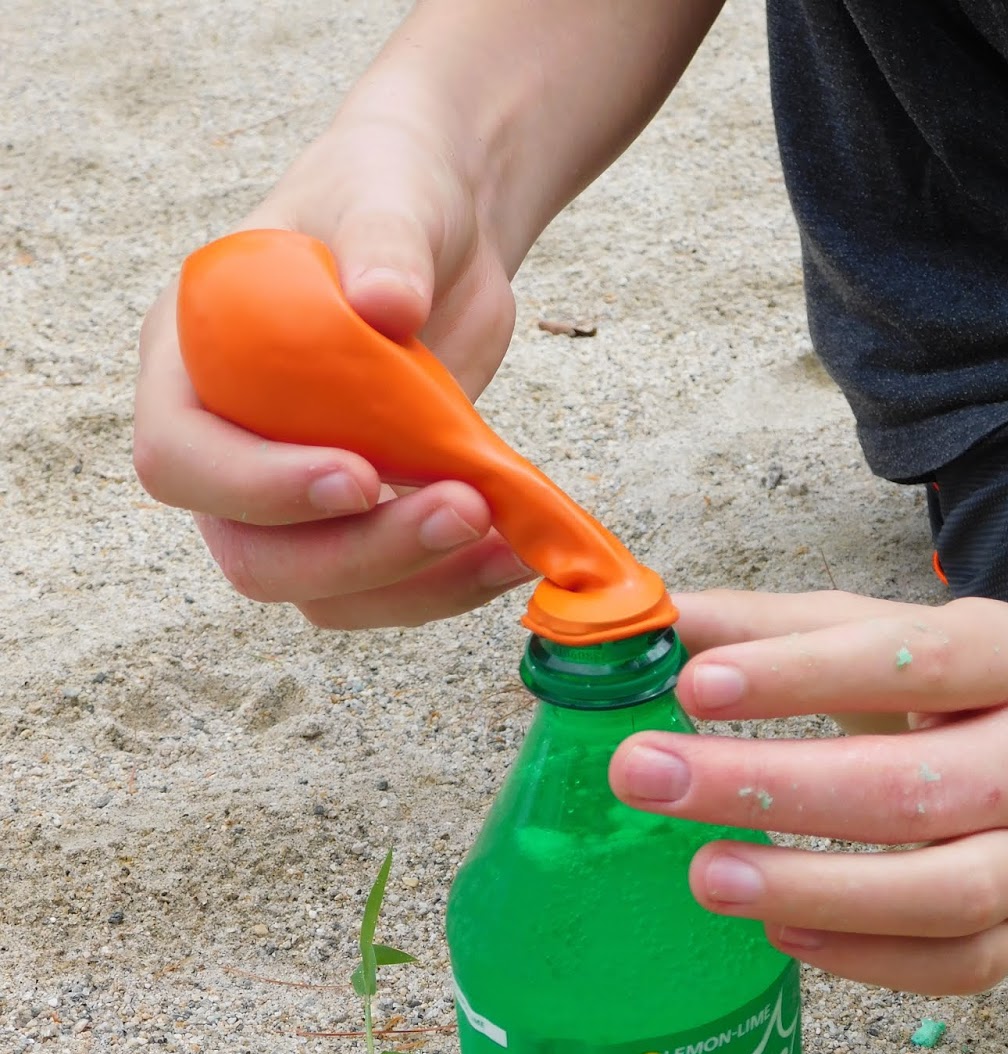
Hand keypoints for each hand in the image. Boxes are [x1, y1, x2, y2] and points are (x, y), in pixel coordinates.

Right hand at [134, 109, 530, 628]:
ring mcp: (295, 500)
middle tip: (463, 508)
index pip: (180, 459)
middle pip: (253, 555)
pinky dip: (453, 583)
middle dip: (359, 552)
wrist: (441, 234)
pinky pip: (389, 589)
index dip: (256, 486)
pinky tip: (516, 549)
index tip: (359, 473)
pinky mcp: (363, 524)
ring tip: (506, 539)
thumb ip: (383, 244)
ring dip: (417, 584)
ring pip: (323, 593)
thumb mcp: (387, 196)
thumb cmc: (387, 197)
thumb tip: (386, 304)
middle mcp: (229, 448)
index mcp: (191, 362)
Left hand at [608, 588, 1007, 994]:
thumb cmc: (948, 693)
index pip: (913, 659)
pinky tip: (777, 932)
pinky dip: (862, 958)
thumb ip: (769, 626)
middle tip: (648, 777)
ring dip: (816, 889)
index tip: (693, 686)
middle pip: (912, 787)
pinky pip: (952, 964)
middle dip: (768, 787)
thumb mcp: (877, 633)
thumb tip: (659, 621)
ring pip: (944, 893)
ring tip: (705, 875)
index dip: (800, 674)